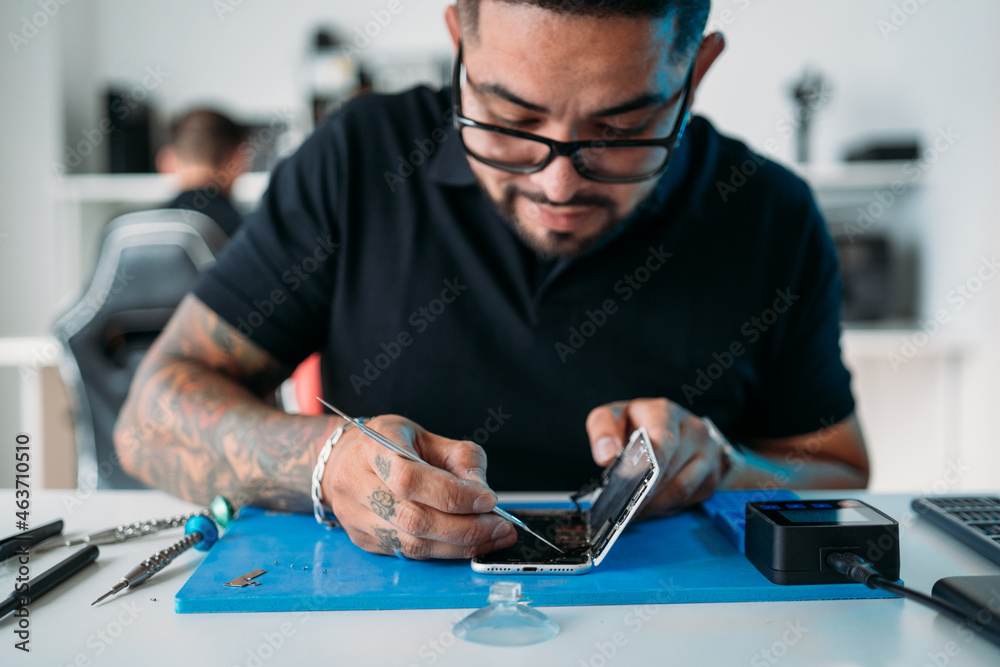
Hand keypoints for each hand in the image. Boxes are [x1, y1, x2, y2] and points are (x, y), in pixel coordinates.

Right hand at [320, 415, 517, 558]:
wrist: (344, 461)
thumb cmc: (390, 444)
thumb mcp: (427, 436)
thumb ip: (460, 459)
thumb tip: (483, 492)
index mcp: (373, 447)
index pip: (410, 478)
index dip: (452, 494)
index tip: (488, 499)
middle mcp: (357, 483)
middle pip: (413, 518)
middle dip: (465, 528)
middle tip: (501, 527)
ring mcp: (356, 516)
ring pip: (411, 544)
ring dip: (459, 546)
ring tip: (493, 538)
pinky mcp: (363, 540)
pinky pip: (408, 554)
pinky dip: (444, 552)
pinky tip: (469, 544)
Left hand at [586, 398, 727, 516]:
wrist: (674, 426)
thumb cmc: (639, 423)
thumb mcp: (615, 415)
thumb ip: (603, 428)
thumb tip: (606, 455)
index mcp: (665, 413)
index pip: (662, 442)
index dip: (645, 467)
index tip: (625, 484)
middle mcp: (692, 430)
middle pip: (669, 471)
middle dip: (643, 494)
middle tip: (621, 510)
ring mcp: (707, 454)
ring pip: (680, 490)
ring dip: (654, 506)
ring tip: (631, 515)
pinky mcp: (711, 476)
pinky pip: (688, 500)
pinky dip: (667, 507)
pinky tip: (650, 509)